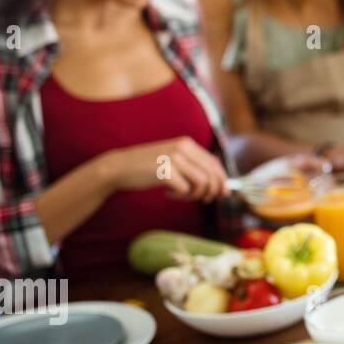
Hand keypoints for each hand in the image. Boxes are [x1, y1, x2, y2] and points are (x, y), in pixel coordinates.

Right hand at [106, 137, 227, 202]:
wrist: (120, 168)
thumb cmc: (148, 168)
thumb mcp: (174, 160)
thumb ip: (194, 167)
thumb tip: (221, 185)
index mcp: (187, 144)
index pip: (214, 162)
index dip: (222, 179)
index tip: (223, 193)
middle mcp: (183, 148)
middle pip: (212, 174)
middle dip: (212, 191)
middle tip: (205, 200)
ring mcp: (174, 158)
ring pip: (202, 183)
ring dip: (194, 194)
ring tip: (180, 194)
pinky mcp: (166, 171)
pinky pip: (185, 190)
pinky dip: (178, 196)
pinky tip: (166, 192)